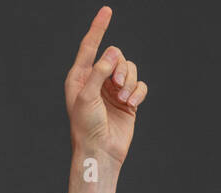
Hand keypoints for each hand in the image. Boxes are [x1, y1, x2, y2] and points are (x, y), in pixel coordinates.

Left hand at [65, 6, 147, 168]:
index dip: (98, 28)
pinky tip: (131, 105)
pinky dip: (138, 93)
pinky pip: (140, 86)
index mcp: (80, 78)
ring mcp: (113, 91)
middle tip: (117, 85)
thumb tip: (113, 51)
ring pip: (130, 70)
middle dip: (121, 68)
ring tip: (124, 99)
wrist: (99, 152)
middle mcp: (96, 81)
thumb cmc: (86, 127)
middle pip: (117, 57)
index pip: (89, 46)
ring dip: (130, 82)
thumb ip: (99, 71)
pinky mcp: (127, 101)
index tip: (107, 10)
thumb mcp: (88, 96)